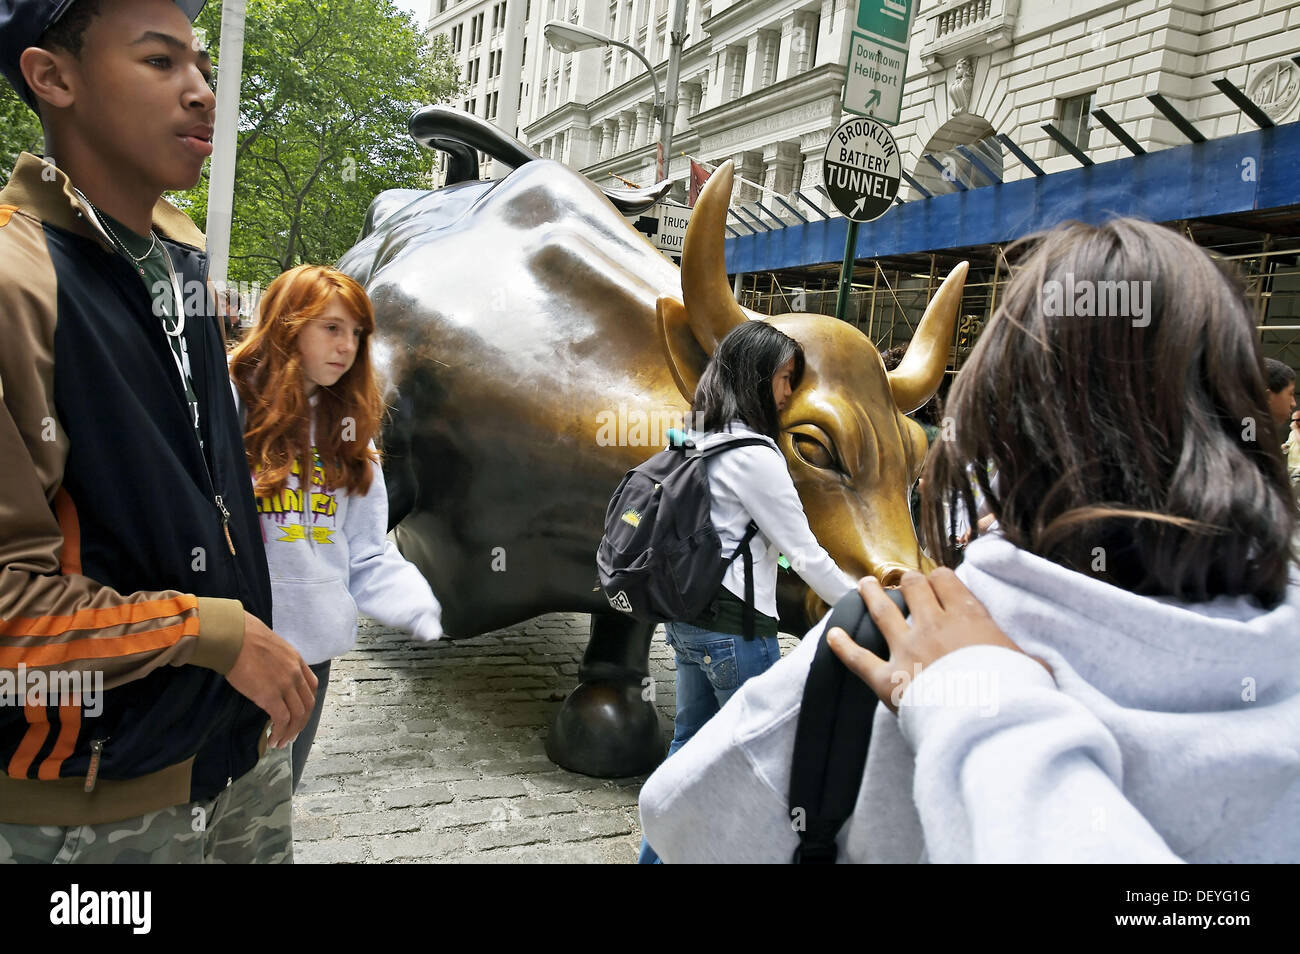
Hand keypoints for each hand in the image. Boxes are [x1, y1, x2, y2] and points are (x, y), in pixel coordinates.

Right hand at [225, 612, 317, 747]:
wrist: (234, 637)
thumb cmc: (244, 637)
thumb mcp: (271, 646)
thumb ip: (277, 661)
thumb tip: (269, 673)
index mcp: (296, 660)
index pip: (312, 685)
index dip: (308, 702)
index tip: (300, 713)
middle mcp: (295, 673)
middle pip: (308, 704)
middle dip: (301, 723)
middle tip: (292, 735)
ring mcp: (285, 685)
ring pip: (297, 716)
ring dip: (291, 733)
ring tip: (281, 742)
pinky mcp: (270, 696)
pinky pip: (281, 720)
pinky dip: (279, 733)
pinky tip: (272, 740)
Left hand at [826, 569, 1047, 713]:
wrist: (983, 720)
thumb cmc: (1013, 694)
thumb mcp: (1031, 670)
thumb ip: (1028, 660)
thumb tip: (1039, 664)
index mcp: (969, 618)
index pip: (949, 583)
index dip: (941, 578)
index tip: (938, 578)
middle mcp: (933, 626)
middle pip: (915, 589)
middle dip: (908, 581)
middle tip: (904, 579)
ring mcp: (907, 650)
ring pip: (882, 611)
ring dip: (871, 594)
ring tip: (865, 584)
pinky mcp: (887, 679)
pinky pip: (859, 659)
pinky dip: (843, 646)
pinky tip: (832, 636)